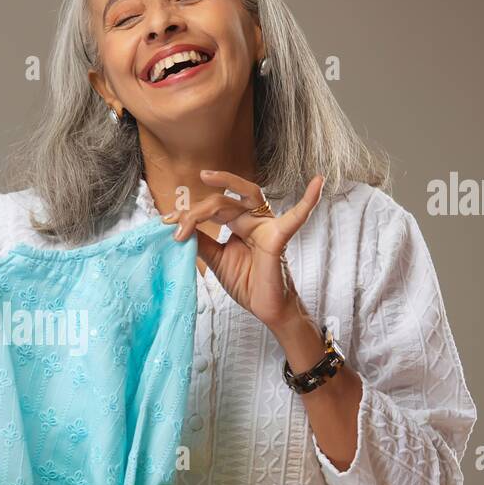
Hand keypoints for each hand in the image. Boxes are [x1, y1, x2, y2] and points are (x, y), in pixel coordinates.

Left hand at [165, 170, 323, 331]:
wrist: (266, 308)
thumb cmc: (248, 283)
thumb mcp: (217, 260)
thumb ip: (202, 242)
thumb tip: (180, 227)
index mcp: (239, 224)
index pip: (213, 209)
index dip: (188, 215)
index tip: (166, 224)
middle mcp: (254, 220)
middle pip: (224, 201)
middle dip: (197, 210)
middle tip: (175, 223)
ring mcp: (267, 226)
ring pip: (247, 195)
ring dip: (225, 184)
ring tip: (206, 175)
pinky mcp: (279, 238)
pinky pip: (296, 217)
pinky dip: (308, 200)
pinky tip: (318, 183)